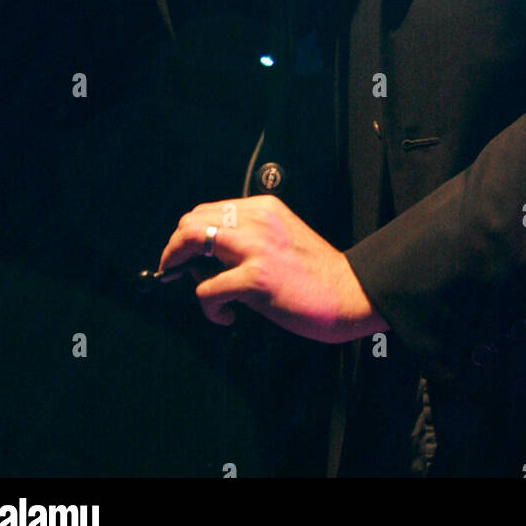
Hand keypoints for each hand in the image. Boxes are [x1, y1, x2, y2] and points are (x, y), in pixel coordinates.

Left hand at [158, 195, 386, 342]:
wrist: (350, 293)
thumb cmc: (315, 275)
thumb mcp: (281, 239)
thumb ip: (249, 239)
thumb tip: (204, 260)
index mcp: (264, 208)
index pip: (207, 210)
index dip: (187, 234)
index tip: (182, 256)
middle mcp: (258, 220)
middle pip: (192, 221)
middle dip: (175, 248)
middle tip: (175, 272)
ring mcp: (256, 247)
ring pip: (192, 240)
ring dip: (180, 267)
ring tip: (202, 291)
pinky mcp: (256, 278)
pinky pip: (207, 289)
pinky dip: (209, 308)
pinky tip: (228, 316)